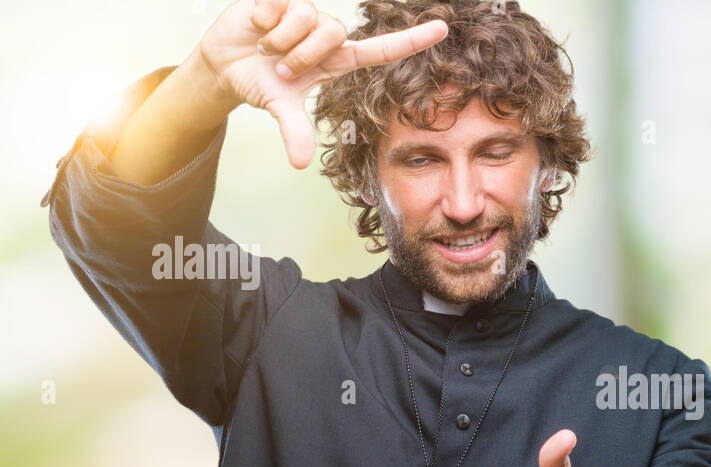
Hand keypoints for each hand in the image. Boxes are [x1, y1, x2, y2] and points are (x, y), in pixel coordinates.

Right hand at [191, 0, 446, 167]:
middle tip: (282, 68)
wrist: (224, 65)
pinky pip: (280, 4)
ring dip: (281, 40)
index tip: (443, 29)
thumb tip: (300, 164)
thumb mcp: (279, 108)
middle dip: (302, 55)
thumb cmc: (261, 84)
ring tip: (267, 47)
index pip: (382, 50)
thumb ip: (295, 131)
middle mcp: (327, 34)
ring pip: (306, 19)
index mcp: (338, 60)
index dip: (412, 40)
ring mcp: (305, 13)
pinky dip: (264, 20)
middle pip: (333, 32)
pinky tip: (257, 27)